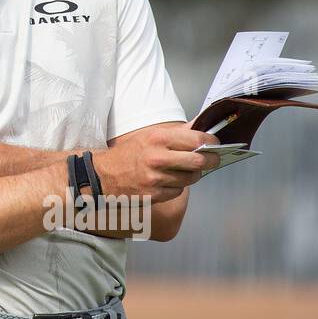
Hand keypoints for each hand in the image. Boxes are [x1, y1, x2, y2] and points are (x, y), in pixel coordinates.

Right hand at [93, 124, 219, 203]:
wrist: (102, 176)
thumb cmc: (128, 154)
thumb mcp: (149, 136)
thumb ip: (178, 132)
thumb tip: (202, 123)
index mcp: (157, 139)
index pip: (196, 139)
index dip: (211, 142)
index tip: (215, 143)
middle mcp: (157, 158)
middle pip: (199, 161)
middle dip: (211, 160)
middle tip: (212, 159)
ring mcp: (156, 178)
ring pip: (191, 178)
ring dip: (192, 174)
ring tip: (183, 169)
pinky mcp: (154, 195)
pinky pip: (179, 191)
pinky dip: (178, 186)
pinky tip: (168, 181)